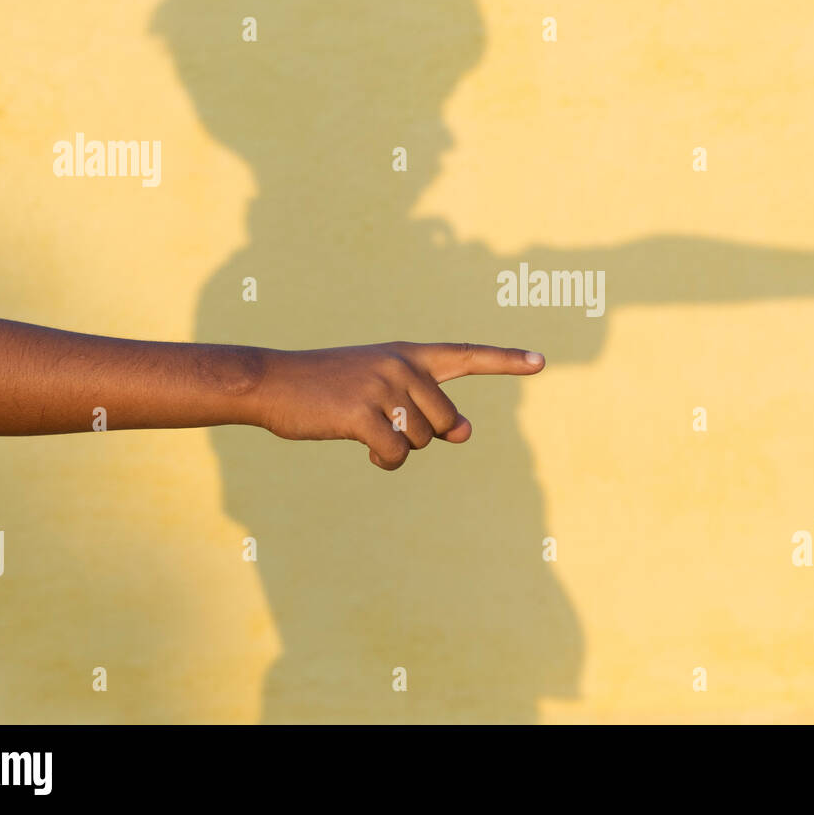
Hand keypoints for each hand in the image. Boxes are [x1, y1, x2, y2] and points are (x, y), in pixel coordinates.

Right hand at [253, 341, 545, 469]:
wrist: (273, 383)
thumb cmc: (329, 388)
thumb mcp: (382, 387)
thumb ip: (425, 404)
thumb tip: (466, 431)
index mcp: (408, 354)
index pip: (467, 355)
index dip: (506, 360)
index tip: (541, 361)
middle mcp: (401, 365)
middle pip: (445, 420)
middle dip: (423, 435)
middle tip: (387, 425)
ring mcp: (382, 388)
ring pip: (422, 439)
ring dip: (398, 447)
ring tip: (367, 430)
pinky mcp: (362, 414)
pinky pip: (396, 453)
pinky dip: (386, 460)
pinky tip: (366, 452)